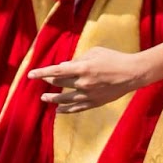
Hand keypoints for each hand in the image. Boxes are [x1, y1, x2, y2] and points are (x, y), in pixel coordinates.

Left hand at [28, 47, 146, 112]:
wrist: (132, 73)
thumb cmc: (113, 58)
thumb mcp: (94, 52)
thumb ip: (78, 59)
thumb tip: (65, 66)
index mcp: (82, 68)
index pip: (55, 71)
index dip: (41, 73)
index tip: (30, 75)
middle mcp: (83, 83)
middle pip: (60, 83)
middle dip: (49, 81)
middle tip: (43, 80)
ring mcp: (89, 94)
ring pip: (65, 99)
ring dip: (53, 99)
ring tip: (44, 98)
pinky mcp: (95, 102)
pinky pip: (77, 108)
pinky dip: (67, 109)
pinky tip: (59, 110)